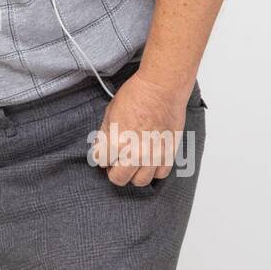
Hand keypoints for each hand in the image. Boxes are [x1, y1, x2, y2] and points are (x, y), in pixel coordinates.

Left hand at [89, 71, 191, 187]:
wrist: (162, 87)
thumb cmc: (136, 95)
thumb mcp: (110, 112)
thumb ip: (104, 135)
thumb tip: (101, 149)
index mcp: (116, 142)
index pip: (101, 162)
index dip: (101, 156)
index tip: (104, 152)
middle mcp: (135, 153)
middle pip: (118, 179)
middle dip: (113, 171)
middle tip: (115, 162)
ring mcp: (154, 155)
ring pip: (140, 181)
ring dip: (133, 173)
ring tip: (132, 162)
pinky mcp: (169, 152)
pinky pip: (160, 174)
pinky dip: (153, 170)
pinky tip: (149, 160)